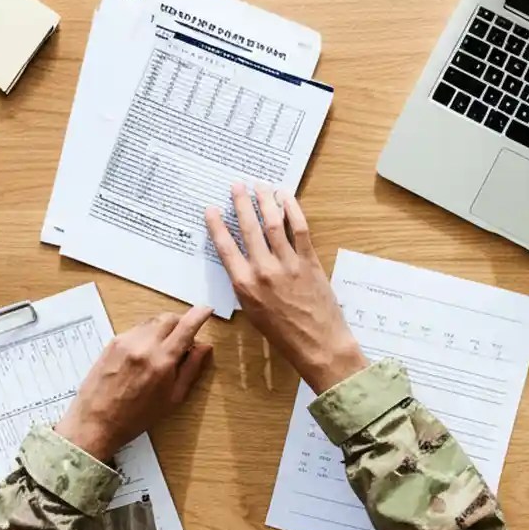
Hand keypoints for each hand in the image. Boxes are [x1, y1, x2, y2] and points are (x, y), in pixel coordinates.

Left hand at [56, 307, 213, 461]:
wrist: (96, 421)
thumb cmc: (135, 417)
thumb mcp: (172, 398)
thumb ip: (191, 369)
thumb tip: (204, 347)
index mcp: (162, 361)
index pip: (186, 327)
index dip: (200, 315)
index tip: (206, 310)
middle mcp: (144, 346)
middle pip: (170, 318)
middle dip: (182, 322)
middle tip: (185, 338)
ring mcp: (126, 341)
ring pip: (153, 321)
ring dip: (164, 328)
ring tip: (163, 350)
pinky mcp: (113, 342)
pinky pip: (138, 329)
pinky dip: (148, 335)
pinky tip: (145, 353)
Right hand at [204, 183, 366, 394]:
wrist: (317, 344)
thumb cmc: (284, 333)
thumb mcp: (253, 311)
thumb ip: (245, 284)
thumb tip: (242, 261)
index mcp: (244, 285)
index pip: (225, 247)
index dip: (217, 225)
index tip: (211, 209)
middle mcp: (263, 271)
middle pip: (249, 228)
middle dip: (241, 203)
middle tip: (237, 185)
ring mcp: (287, 264)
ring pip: (273, 223)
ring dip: (265, 201)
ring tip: (260, 185)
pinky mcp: (309, 261)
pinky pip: (300, 229)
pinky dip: (293, 210)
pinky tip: (287, 198)